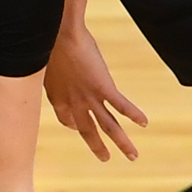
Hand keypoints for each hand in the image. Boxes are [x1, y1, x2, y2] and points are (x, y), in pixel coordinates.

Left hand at [44, 25, 146, 161]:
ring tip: (133, 156)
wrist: (59, 33)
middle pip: (87, 131)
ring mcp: (89, 97)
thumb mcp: (46, 62)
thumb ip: (53, 73)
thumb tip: (52, 67)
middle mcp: (74, 103)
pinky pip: (121, 105)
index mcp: (58, 98)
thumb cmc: (50, 42)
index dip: (75, 126)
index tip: (80, 127)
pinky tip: (144, 122)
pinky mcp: (104, 87)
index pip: (68, 120)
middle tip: (106, 158)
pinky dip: (134, 114)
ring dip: (122, 143)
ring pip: (109, 126)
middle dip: (98, 146)